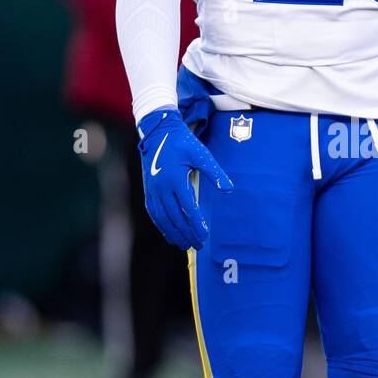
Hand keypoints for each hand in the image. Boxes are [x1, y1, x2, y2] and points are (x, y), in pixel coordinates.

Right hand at [138, 108, 232, 250]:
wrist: (158, 132)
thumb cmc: (182, 143)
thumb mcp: (201, 154)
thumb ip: (215, 173)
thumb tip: (229, 190)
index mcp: (175, 179)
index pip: (188, 208)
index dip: (196, 224)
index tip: (205, 235)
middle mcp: (161, 187)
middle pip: (175, 217)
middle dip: (187, 233)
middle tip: (198, 245)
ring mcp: (152, 190)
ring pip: (162, 218)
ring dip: (174, 233)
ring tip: (185, 245)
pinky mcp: (148, 190)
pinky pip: (153, 212)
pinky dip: (161, 225)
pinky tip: (169, 234)